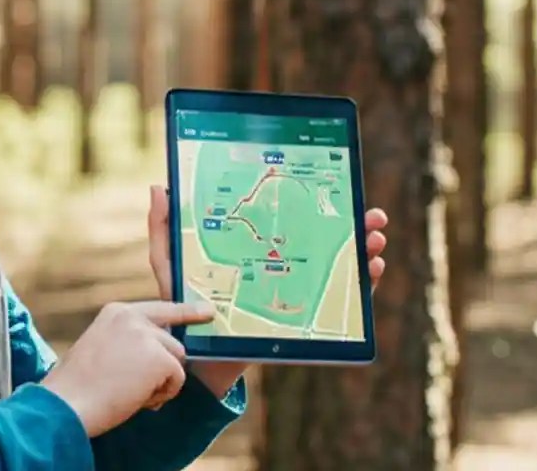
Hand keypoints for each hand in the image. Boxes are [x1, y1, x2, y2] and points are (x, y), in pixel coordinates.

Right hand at [40, 300, 214, 436]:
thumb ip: (125, 341)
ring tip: (130, 392)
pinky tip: (137, 398)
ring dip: (160, 383)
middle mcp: (132, 317)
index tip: (206, 312)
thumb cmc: (77, 386)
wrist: (67, 403)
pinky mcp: (160, 357)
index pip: (159, 309)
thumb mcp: (99, 348)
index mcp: (115, 312)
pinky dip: (163, 394)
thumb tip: (154, 355)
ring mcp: (147, 335)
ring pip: (177, 361)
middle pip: (172, 342)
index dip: (185, 313)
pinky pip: (178, 379)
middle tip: (139, 388)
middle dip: (163, 367)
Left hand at [145, 185, 389, 395]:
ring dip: (364, 248)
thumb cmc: (182, 303)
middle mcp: (281, 260)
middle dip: (353, 221)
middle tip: (371, 212)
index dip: (316, 199)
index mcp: (257, 241)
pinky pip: (341, 301)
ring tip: (375, 236)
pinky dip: (363, 285)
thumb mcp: (170, 262)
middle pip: (324, 236)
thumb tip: (161, 186)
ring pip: (339, 264)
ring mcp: (295, 288)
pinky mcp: (304, 318)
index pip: (291, 215)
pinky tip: (373, 269)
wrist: (195, 354)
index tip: (335, 182)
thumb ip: (163, 227)